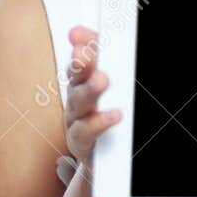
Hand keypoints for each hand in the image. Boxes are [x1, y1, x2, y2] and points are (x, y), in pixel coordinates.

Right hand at [64, 24, 121, 172]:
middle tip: (84, 54)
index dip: (81, 43)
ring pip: (78, 102)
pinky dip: (98, 123)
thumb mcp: (117, 91)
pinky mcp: (80, 143)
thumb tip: (116, 42)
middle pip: (76, 76)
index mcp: (85, 80)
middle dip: (80, 64)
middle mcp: (77, 97)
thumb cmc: (107, 120)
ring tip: (102, 80)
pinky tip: (114, 115)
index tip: (78, 34)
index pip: (83, 56)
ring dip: (89, 90)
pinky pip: (85, 132)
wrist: (101, 161)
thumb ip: (120, 68)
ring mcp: (76, 120)